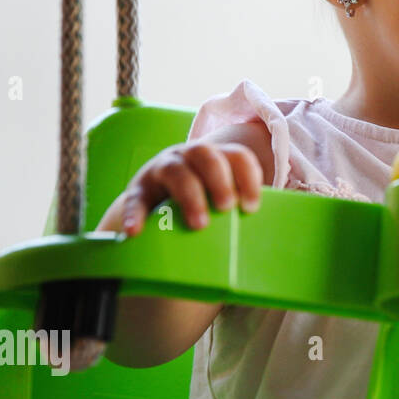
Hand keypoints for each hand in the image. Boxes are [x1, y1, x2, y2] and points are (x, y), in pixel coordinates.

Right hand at [106, 141, 263, 236]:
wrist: (155, 205)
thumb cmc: (202, 204)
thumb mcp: (219, 200)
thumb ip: (237, 211)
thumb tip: (263, 242)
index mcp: (216, 158)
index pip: (237, 157)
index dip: (248, 178)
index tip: (251, 208)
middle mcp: (189, 156)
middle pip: (207, 156)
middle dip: (220, 181)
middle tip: (227, 208)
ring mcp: (162, 169)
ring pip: (176, 171)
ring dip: (190, 196)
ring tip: (200, 225)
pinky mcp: (138, 189)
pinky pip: (135, 199)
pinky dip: (135, 214)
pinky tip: (135, 231)